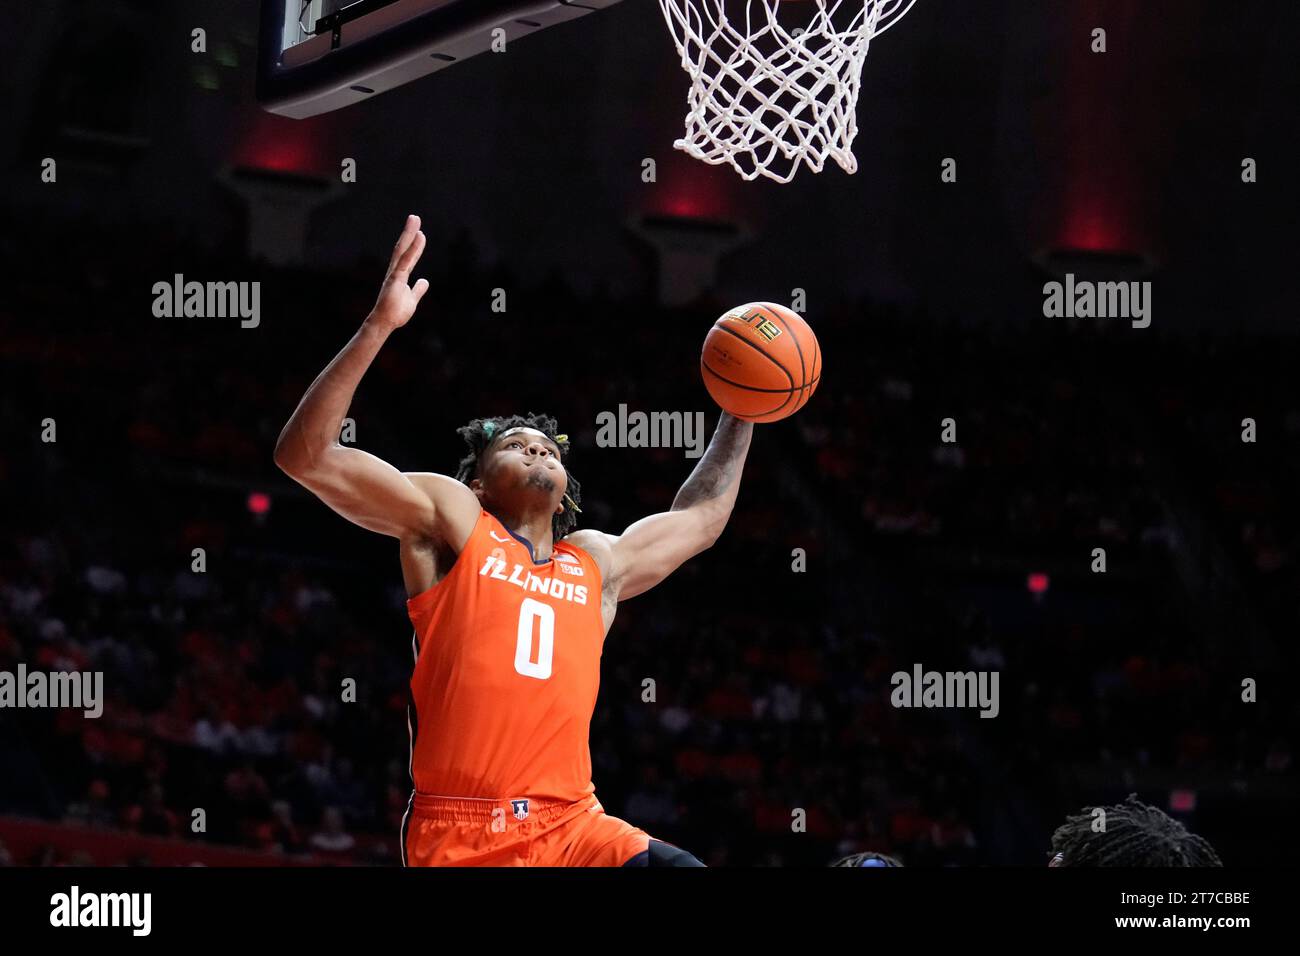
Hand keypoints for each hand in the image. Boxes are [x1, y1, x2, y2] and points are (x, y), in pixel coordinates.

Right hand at [368, 215, 429, 330]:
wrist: (385, 323)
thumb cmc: (396, 313)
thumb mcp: (412, 300)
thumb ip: (418, 289)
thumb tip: (425, 281)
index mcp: (400, 275)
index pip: (410, 257)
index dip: (416, 245)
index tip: (420, 232)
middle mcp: (396, 271)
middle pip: (404, 248)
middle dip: (409, 232)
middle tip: (414, 217)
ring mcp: (395, 273)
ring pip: (402, 250)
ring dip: (409, 234)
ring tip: (414, 219)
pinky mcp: (394, 278)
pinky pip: (405, 261)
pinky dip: (413, 248)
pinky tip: (418, 237)